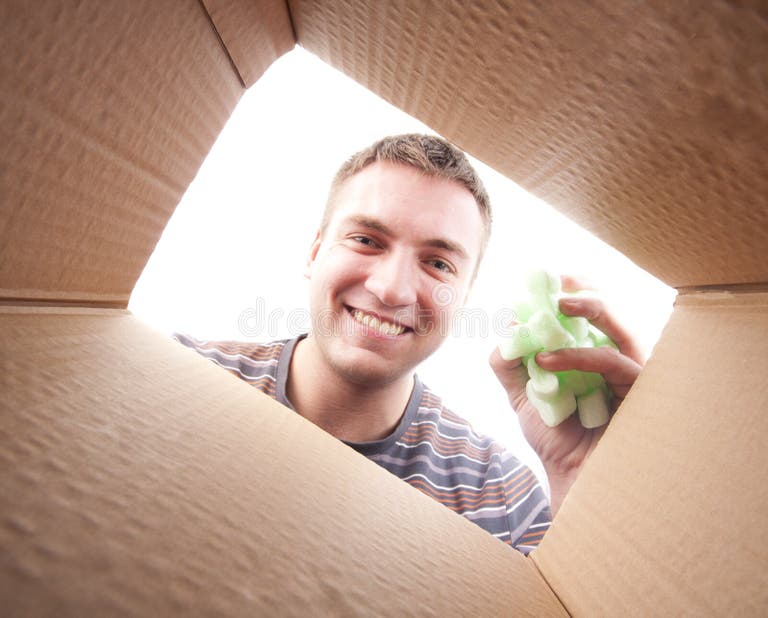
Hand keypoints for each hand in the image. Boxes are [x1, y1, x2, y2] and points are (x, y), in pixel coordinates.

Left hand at [489, 276, 643, 514]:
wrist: (571, 476)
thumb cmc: (554, 435)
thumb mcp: (522, 396)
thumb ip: (509, 365)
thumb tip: (504, 331)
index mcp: (588, 352)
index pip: (587, 312)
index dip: (572, 289)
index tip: (546, 277)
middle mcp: (612, 358)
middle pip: (611, 312)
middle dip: (586, 290)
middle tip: (559, 282)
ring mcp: (629, 374)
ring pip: (621, 330)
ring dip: (592, 311)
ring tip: (558, 306)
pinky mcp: (639, 393)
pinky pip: (615, 364)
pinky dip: (580, 356)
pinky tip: (549, 359)